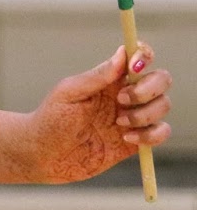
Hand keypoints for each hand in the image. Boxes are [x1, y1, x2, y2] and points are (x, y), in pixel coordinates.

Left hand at [26, 44, 171, 183]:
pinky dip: (151, 135)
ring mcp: (133, 117)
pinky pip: (161, 132)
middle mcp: (126, 94)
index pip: (138, 58)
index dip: (144, 56)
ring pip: (163, 105)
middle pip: (161, 80)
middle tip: (120, 100)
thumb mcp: (69, 93)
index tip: (134, 66)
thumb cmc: (51, 119)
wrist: (45, 155)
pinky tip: (126, 138)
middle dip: (148, 89)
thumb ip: (97, 76)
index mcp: (109, 78)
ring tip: (118, 122)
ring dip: (145, 113)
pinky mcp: (138, 140)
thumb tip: (122, 53)